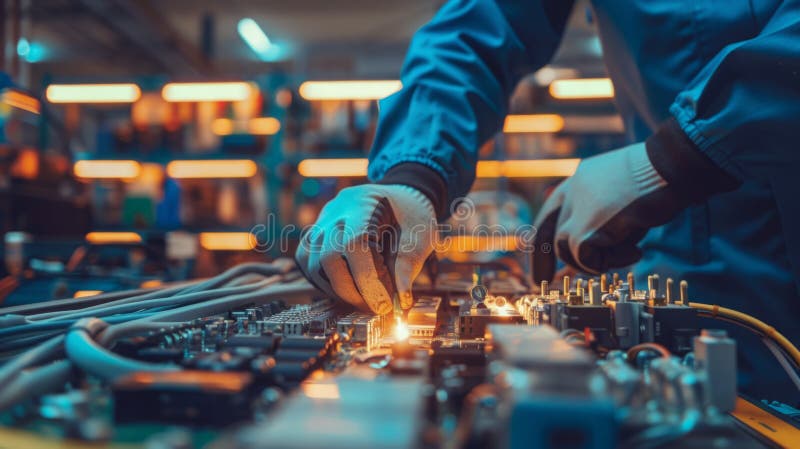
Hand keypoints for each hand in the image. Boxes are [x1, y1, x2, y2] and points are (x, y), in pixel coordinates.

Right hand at [295, 184, 435, 313]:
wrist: (399, 195)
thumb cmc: (411, 214)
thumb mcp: (422, 235)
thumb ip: (409, 265)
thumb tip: (401, 300)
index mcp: (364, 204)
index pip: (355, 244)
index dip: (367, 280)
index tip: (383, 306)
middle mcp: (336, 211)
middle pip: (328, 256)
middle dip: (351, 290)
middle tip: (375, 307)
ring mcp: (322, 221)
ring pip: (312, 262)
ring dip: (337, 288)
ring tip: (363, 298)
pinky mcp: (316, 233)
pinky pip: (308, 261)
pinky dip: (325, 280)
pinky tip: (348, 286)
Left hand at [532, 142, 683, 281]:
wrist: (673, 165)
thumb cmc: (660, 178)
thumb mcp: (623, 193)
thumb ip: (604, 213)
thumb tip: (602, 243)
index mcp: (579, 180)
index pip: (551, 213)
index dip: (547, 238)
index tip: (545, 259)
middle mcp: (572, 191)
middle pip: (549, 234)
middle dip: (548, 260)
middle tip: (553, 279)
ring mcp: (577, 208)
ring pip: (566, 249)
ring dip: (595, 260)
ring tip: (628, 251)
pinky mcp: (587, 227)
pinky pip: (585, 259)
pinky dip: (610, 262)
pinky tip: (637, 250)